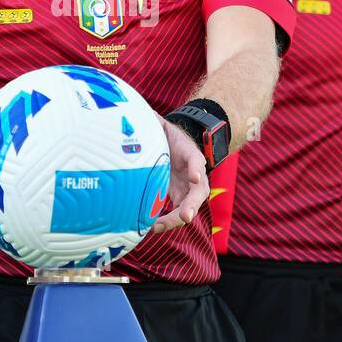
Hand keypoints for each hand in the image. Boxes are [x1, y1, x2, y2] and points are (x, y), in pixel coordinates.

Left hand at [151, 117, 209, 233]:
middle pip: (198, 192)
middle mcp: (195, 175)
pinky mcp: (179, 199)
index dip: (196, 169)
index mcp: (192, 156)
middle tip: (185, 216)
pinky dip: (166, 221)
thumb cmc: (169, 136)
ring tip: (158, 227)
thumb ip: (155, 120)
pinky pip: (176, 213)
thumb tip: (142, 114)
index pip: (197, 161)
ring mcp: (188, 190)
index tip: (195, 176)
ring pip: (188, 208)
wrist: (176, 147)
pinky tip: (152, 227)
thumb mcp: (163, 126)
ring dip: (176, 219)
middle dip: (191, 204)